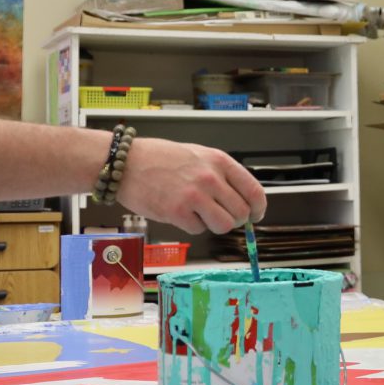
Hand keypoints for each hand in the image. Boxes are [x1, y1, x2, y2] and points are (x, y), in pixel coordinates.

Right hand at [117, 138, 267, 234]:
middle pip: (241, 212)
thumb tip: (241, 198)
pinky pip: (198, 230)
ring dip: (215, 225)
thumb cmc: (159, 158)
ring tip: (200, 215)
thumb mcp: (198, 155)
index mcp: (219, 161)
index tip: (256, 215)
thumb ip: (220, 174)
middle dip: (235, 220)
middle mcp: (210, 178)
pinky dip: (192, 226)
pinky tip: (180, 213)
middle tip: (222, 217)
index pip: (254, 191)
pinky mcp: (177, 212)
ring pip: (224, 225)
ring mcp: (194, 195)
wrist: (125, 163)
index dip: (258, 208)